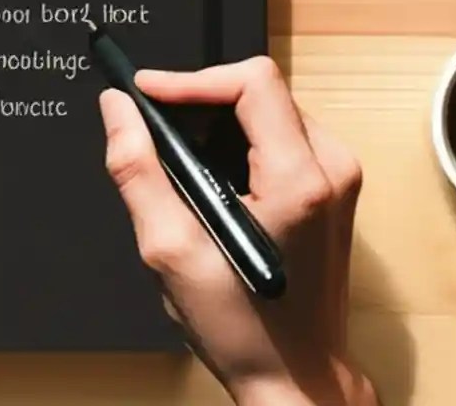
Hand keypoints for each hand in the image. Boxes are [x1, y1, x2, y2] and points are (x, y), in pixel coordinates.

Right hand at [98, 57, 376, 405]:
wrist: (296, 376)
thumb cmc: (244, 328)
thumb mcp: (171, 251)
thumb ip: (138, 172)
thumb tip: (117, 110)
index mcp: (299, 180)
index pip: (252, 82)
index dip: (192, 79)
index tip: (146, 92)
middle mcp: (330, 169)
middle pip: (261, 91)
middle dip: (201, 103)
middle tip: (156, 134)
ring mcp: (338, 178)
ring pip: (270, 111)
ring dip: (220, 126)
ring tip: (184, 171)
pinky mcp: (334, 189)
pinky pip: (282, 138)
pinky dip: (241, 147)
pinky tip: (215, 187)